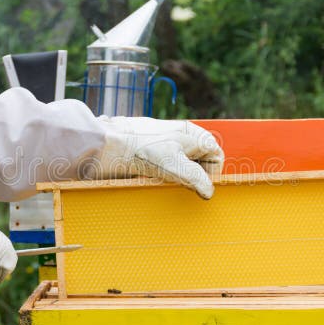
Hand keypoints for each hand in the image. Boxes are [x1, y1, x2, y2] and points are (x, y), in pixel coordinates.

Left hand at [86, 116, 223, 198]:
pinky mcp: (150, 143)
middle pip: (200, 157)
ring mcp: (165, 137)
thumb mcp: (174, 167)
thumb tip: (209, 191)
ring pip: (184, 159)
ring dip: (178, 172)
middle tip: (180, 183)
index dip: (211, 172)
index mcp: (191, 134)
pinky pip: (166, 158)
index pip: (216, 155)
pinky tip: (151, 174)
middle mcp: (181, 132)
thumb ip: (197, 178)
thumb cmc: (141, 152)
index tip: (198, 184)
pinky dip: (163, 168)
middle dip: (194, 173)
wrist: (107, 144)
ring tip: (164, 179)